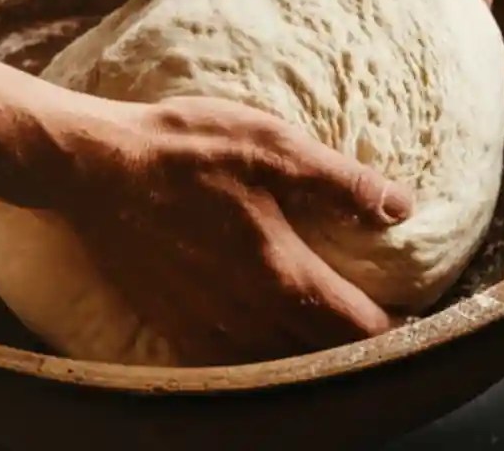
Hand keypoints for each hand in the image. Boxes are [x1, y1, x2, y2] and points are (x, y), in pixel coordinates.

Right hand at [44, 95, 413, 365]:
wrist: (92, 169)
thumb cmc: (184, 150)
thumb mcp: (273, 145)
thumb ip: (341, 182)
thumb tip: (400, 207)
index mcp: (279, 273)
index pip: (353, 327)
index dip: (390, 329)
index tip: (410, 318)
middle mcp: (246, 314)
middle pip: (318, 352)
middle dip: (352, 341)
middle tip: (376, 321)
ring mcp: (205, 324)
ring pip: (276, 359)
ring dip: (307, 349)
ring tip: (326, 326)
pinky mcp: (172, 322)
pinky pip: (231, 356)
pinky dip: (260, 350)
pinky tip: (263, 327)